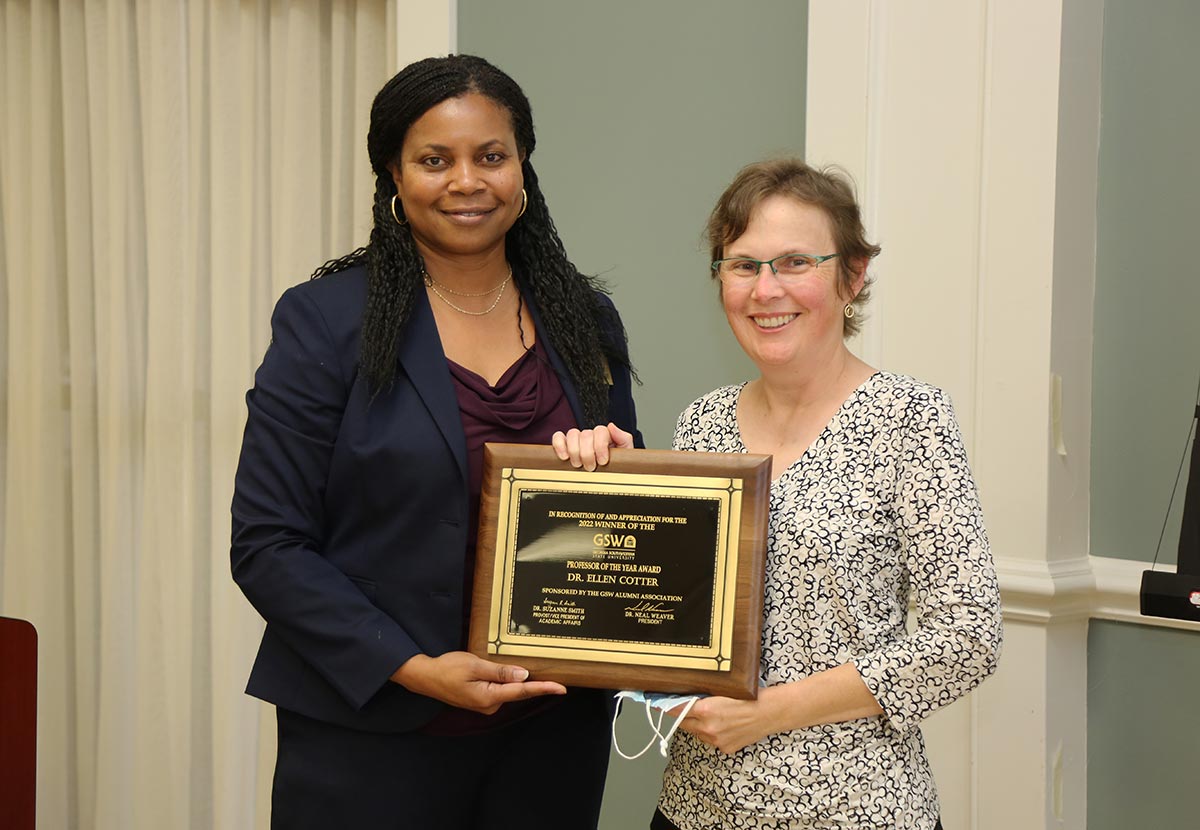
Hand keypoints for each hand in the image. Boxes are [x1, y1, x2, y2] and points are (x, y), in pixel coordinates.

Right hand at [390, 651, 565, 714]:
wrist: (425, 677)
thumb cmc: (447, 669)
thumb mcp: (474, 665)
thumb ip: (499, 671)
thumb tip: (523, 675)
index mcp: (489, 696)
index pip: (522, 691)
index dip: (544, 688)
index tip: (562, 688)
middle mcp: (489, 704)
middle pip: (518, 692)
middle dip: (535, 684)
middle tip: (556, 678)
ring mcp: (485, 704)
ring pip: (509, 691)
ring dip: (519, 681)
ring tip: (530, 669)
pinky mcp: (480, 700)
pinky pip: (500, 690)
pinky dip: (507, 682)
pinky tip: (511, 674)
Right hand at [551, 422, 634, 470]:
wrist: (610, 477)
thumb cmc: (616, 465)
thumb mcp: (626, 453)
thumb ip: (623, 438)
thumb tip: (612, 426)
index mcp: (606, 435)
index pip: (600, 431)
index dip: (600, 446)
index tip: (602, 461)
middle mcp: (591, 435)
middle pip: (585, 434)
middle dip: (588, 453)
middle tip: (591, 467)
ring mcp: (577, 439)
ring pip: (572, 434)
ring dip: (574, 451)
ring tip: (578, 465)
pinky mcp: (565, 445)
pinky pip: (558, 437)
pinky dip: (559, 445)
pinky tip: (564, 457)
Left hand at [669, 687, 787, 753]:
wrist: (769, 712)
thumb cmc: (749, 697)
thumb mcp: (722, 691)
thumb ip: (701, 697)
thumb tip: (685, 698)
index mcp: (705, 711)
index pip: (676, 710)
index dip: (665, 706)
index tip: (656, 703)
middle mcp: (708, 728)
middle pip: (683, 723)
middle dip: (683, 716)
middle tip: (684, 707)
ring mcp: (716, 741)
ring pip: (697, 733)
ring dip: (698, 725)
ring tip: (712, 715)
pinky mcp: (725, 748)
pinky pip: (711, 740)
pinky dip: (712, 733)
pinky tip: (723, 724)